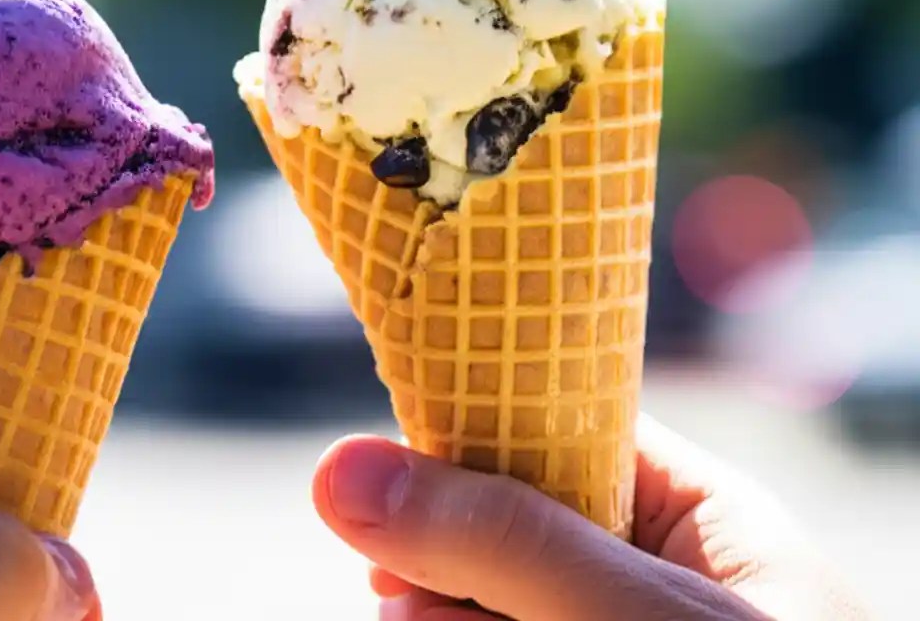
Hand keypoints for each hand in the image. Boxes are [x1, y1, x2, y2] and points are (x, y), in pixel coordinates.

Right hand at [312, 415, 870, 620]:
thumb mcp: (641, 618)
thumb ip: (504, 544)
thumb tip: (341, 472)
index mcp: (687, 511)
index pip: (554, 427)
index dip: (466, 436)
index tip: (390, 474)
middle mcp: (629, 572)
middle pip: (486, 521)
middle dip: (441, 559)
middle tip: (423, 596)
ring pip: (461, 598)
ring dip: (429, 619)